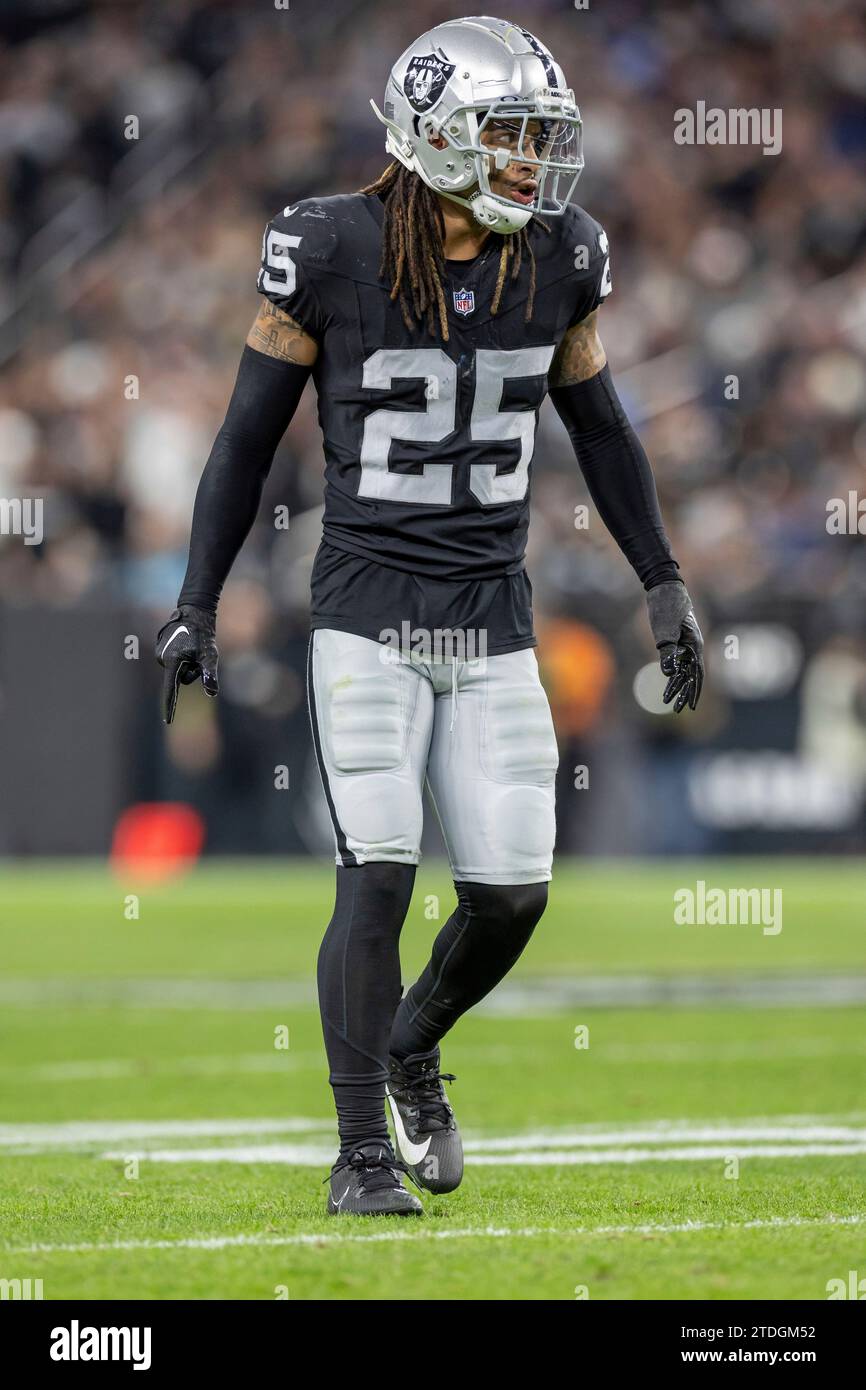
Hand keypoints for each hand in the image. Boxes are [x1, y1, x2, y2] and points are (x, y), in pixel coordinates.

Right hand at [155, 605, 218, 723]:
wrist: (193, 612)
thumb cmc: (203, 634)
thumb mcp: (210, 655)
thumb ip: (210, 674)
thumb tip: (212, 692)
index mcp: (172, 661)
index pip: (171, 689)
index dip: (171, 705)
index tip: (169, 721)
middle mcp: (162, 658)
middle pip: (180, 679)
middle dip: (191, 671)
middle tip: (198, 654)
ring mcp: (160, 654)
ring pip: (178, 671)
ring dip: (188, 664)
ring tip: (192, 647)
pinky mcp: (161, 650)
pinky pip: (175, 664)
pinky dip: (183, 658)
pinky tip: (187, 644)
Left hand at [646, 581, 703, 713]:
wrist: (664, 588)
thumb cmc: (666, 607)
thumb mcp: (665, 631)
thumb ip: (667, 653)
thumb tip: (669, 675)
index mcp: (695, 645)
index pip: (697, 674)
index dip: (694, 691)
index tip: (690, 707)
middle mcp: (693, 647)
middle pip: (692, 676)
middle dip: (685, 693)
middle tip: (677, 709)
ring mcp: (686, 644)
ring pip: (683, 670)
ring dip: (677, 686)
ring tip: (667, 701)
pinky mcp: (677, 641)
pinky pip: (677, 662)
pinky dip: (672, 673)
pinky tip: (668, 683)